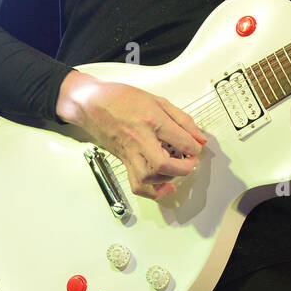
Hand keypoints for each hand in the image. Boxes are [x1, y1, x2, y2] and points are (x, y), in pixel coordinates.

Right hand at [56, 72, 206, 200]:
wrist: (92, 103)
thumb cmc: (121, 98)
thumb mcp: (157, 100)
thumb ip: (182, 119)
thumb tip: (199, 137)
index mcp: (151, 121)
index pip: (181, 141)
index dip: (195, 147)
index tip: (197, 147)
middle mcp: (140, 139)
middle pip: (164, 164)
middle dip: (184, 168)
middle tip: (191, 162)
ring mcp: (130, 153)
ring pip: (149, 178)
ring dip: (169, 178)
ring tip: (177, 169)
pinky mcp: (124, 161)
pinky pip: (137, 184)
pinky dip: (153, 192)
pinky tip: (164, 187)